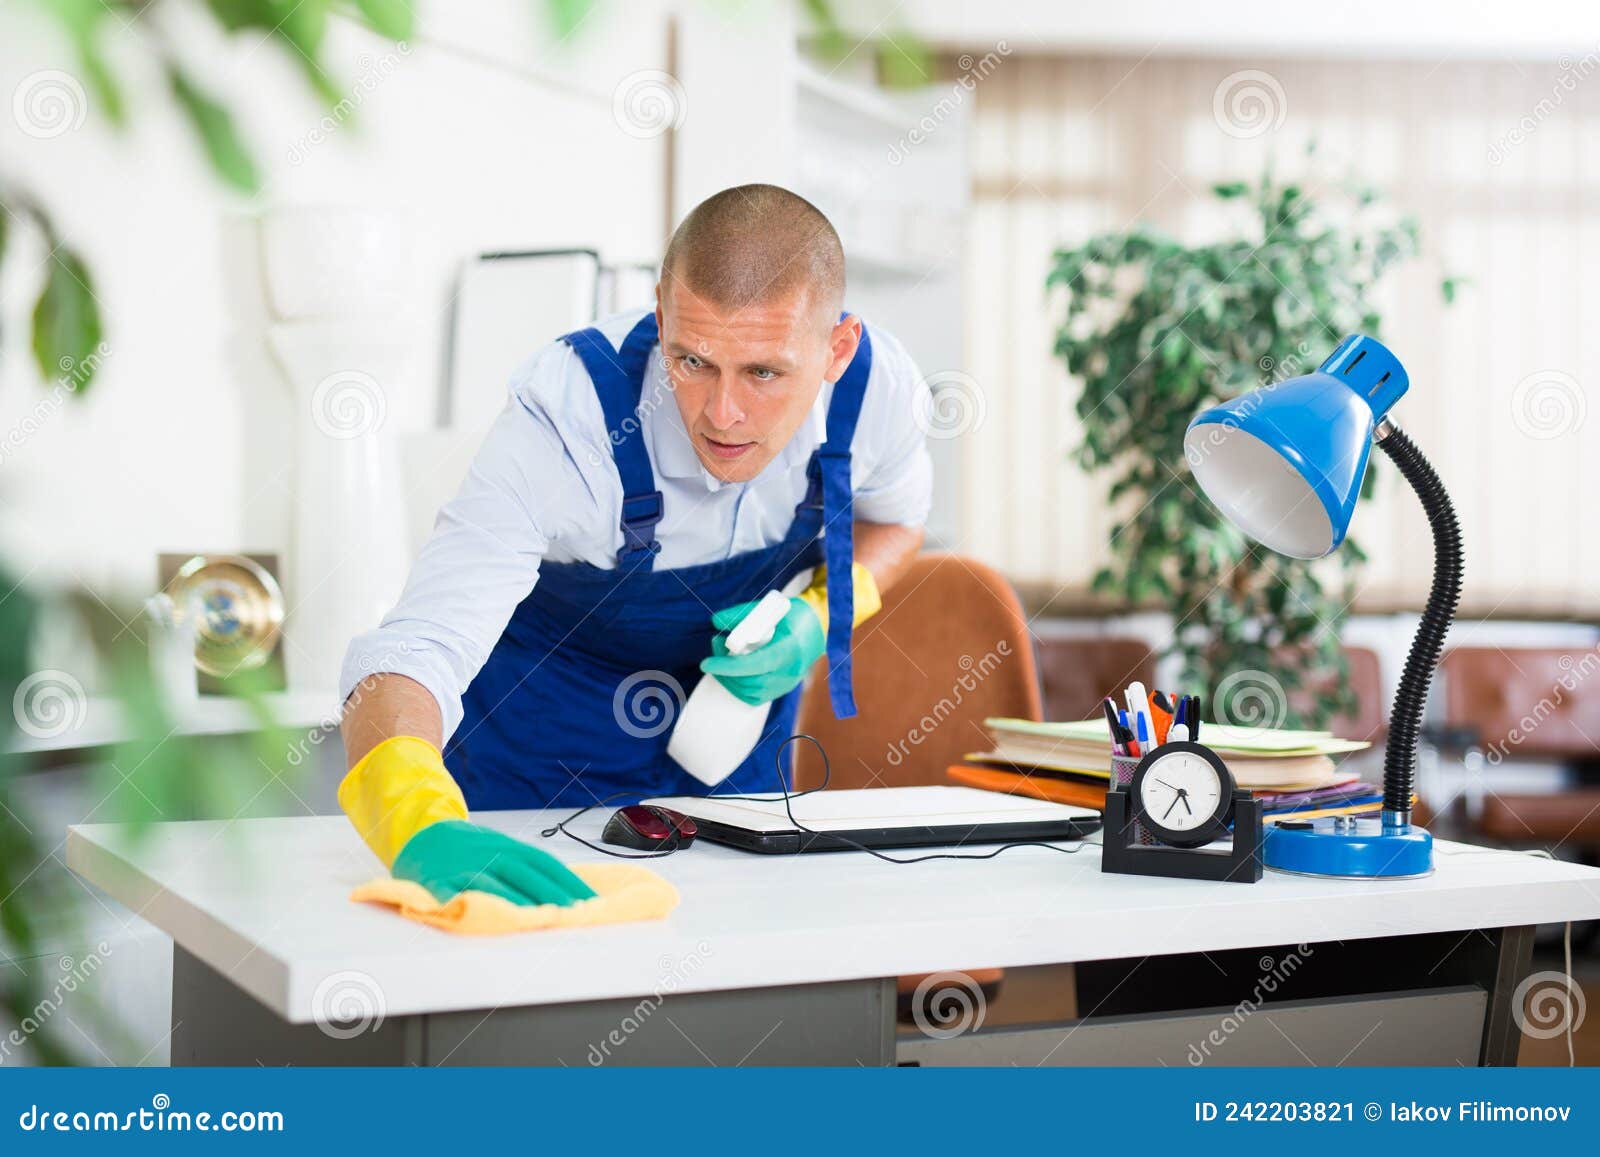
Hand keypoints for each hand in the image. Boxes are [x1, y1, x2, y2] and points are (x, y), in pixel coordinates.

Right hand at [392, 820, 595, 906]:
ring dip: (517, 902)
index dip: (570, 882)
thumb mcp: (503, 851)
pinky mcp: (438, 882)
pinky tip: (482, 916)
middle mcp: (490, 855)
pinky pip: (451, 894)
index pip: (546, 864)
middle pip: (525, 874)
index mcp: (510, 847)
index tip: (591, 901)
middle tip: (574, 913)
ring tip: (539, 919)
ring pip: (493, 884)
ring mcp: (464, 868)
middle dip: (552, 894)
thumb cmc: (472, 850)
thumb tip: (570, 891)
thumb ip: (530, 869)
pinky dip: (465, 904)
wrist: (425, 836)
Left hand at [699, 597, 826, 705]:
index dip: (729, 666)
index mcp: (789, 649)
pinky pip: (754, 696)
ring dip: (729, 677)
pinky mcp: (782, 689)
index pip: (756, 664)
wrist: (818, 630)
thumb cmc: (793, 616)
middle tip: (716, 643)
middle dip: (725, 669)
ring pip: (750, 692)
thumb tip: (715, 622)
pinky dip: (738, 685)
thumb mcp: (770, 608)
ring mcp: (786, 684)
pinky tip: (733, 670)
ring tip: (724, 654)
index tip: (707, 663)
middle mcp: (789, 671)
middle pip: (750, 681)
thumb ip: (742, 614)